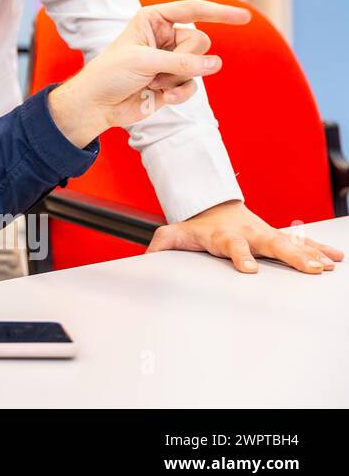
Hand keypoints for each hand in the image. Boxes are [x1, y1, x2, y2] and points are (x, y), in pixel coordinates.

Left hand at [48, 0, 250, 147]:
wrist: (97, 105)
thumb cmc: (110, 74)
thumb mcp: (145, 61)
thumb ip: (182, 61)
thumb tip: (216, 64)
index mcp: (153, 19)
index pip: (193, 10)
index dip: (220, 12)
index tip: (245, 18)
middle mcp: (165, 37)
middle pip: (200, 42)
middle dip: (183, 59)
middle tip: (156, 69)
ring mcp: (171, 60)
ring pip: (199, 66)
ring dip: (175, 78)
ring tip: (150, 82)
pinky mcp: (173, 81)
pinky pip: (193, 85)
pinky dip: (180, 92)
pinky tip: (162, 96)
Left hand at [148, 200, 343, 273]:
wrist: (214, 207)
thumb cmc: (197, 226)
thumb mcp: (175, 232)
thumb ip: (160, 243)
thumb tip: (144, 258)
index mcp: (225, 236)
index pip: (232, 246)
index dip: (240, 256)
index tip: (249, 269)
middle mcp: (249, 233)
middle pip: (270, 244)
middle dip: (290, 256)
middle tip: (308, 269)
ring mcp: (265, 234)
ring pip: (290, 243)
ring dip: (309, 254)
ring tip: (327, 266)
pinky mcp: (277, 236)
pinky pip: (301, 242)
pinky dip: (318, 249)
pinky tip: (335, 258)